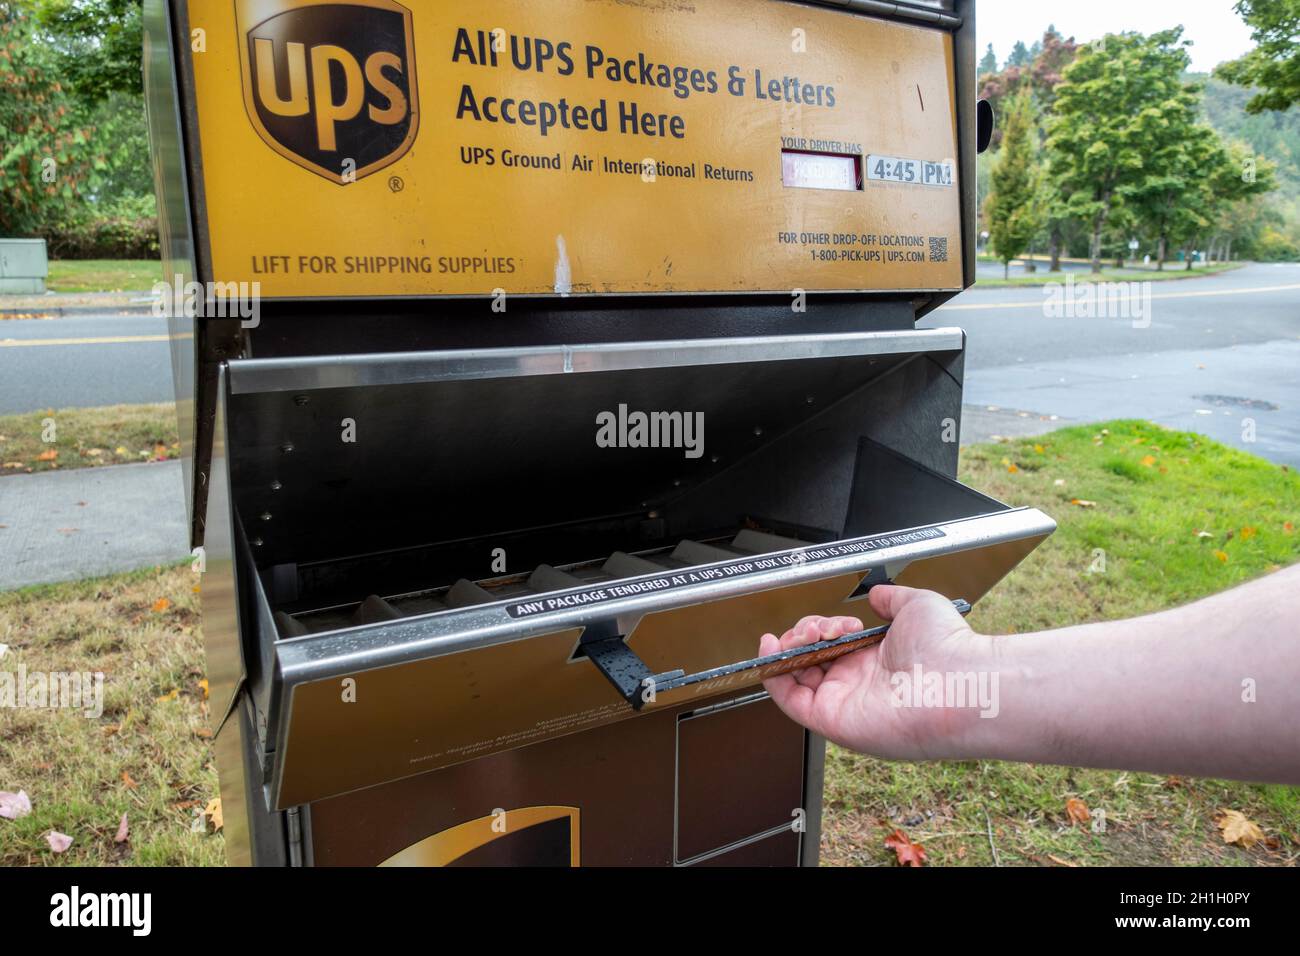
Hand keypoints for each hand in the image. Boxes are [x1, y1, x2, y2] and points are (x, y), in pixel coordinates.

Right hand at [760, 585, 991, 759]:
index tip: (831, 620)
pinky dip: (773, 675)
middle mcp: (857, 684)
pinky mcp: (831, 719)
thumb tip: (877, 594)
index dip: (821, 628)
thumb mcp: (916, 606)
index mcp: (875, 662)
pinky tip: (770, 650)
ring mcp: (843, 703)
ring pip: (795, 676)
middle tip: (819, 626)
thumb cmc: (947, 647)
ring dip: (788, 649)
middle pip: (809, 659)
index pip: (832, 645)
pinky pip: (789, 701)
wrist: (958, 681)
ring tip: (802, 633)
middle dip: (803, 634)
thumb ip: (892, 598)